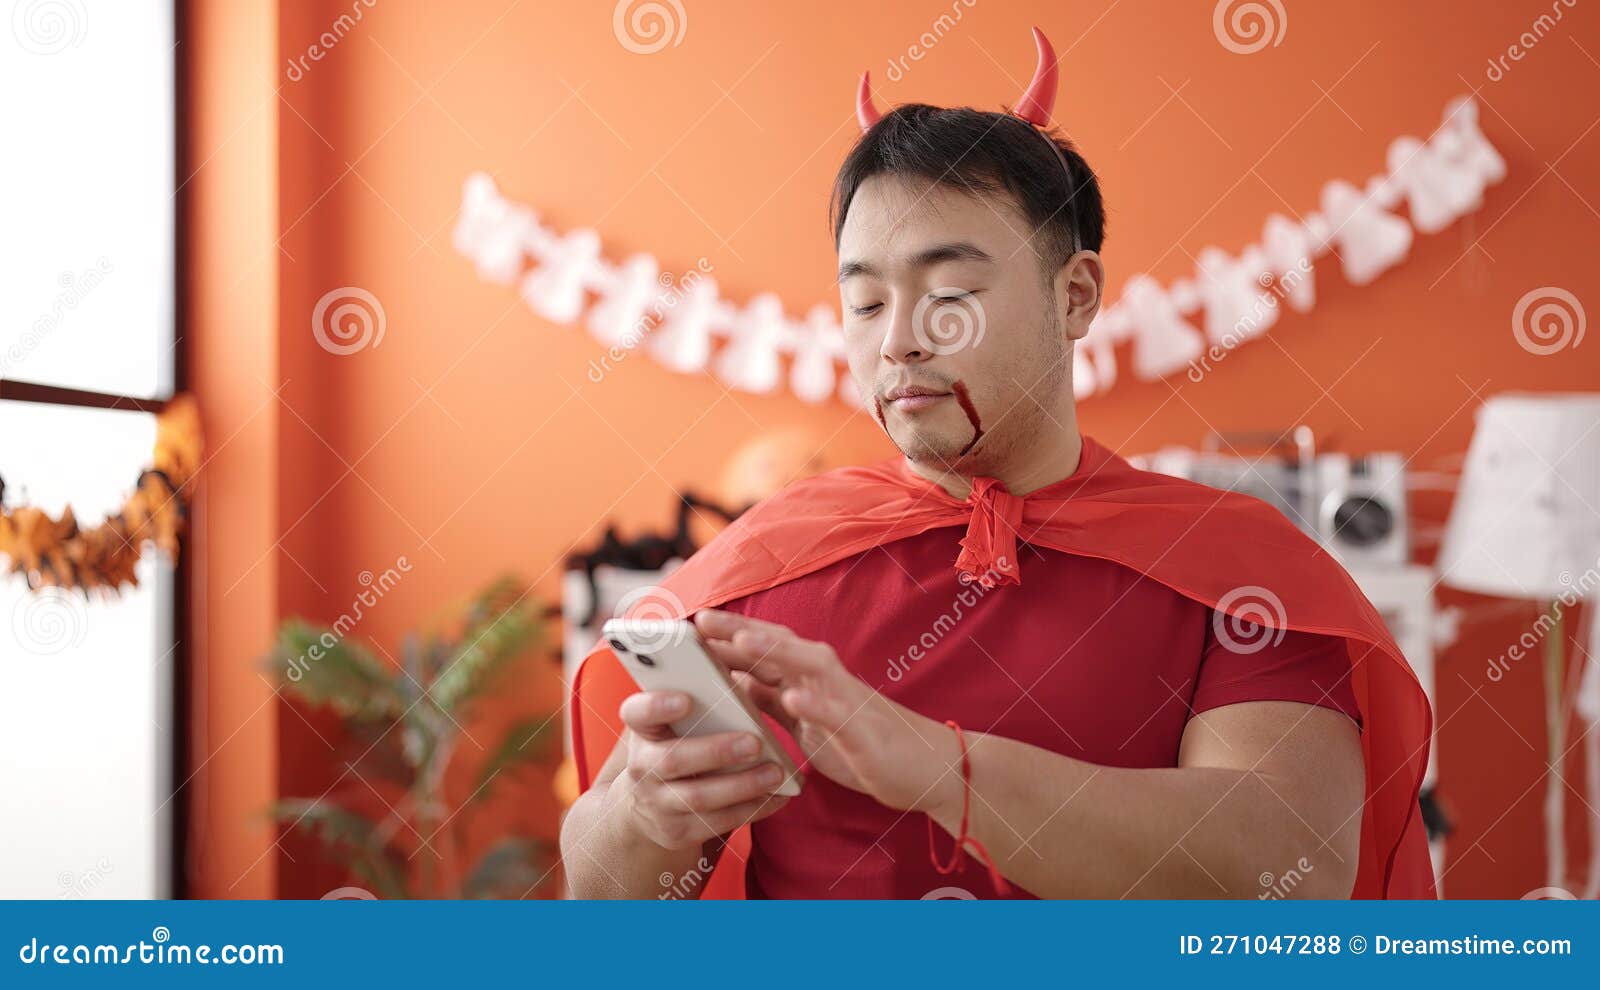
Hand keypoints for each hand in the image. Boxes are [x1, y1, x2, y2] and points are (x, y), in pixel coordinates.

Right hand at [614, 689, 792, 851]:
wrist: (646, 806)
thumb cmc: (675, 745)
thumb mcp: (675, 722)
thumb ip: (700, 699)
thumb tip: (744, 670)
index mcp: (642, 730)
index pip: (636, 713)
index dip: (657, 706)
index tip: (686, 699)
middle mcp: (642, 767)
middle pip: (674, 760)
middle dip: (717, 750)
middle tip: (754, 741)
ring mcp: (658, 803)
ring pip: (699, 797)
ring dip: (742, 785)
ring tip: (775, 772)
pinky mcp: (677, 831)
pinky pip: (717, 823)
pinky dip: (751, 809)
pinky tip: (777, 797)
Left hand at [694, 609, 959, 816]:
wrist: (923, 767)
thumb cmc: (860, 742)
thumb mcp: (804, 721)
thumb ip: (772, 699)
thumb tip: (733, 680)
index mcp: (808, 676)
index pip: (762, 649)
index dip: (727, 636)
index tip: (691, 624)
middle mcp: (824, 677)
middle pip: (778, 646)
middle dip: (740, 632)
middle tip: (702, 619)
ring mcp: (844, 699)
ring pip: (806, 667)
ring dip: (774, 653)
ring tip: (740, 642)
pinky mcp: (862, 728)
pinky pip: (837, 712)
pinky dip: (816, 703)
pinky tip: (794, 698)